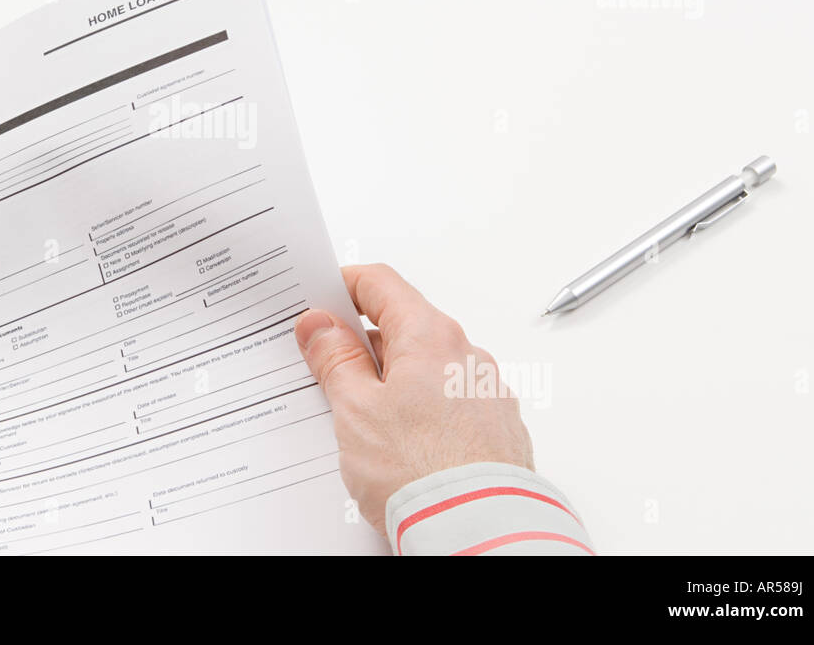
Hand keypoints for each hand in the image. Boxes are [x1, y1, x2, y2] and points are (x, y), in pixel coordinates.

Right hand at [295, 263, 533, 534]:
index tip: (318, 303)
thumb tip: (320, 325)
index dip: (343, 286)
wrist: (479, 530)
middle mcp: (466, 355)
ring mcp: (485, 392)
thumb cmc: (421, 472)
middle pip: (404, 327)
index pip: (381, 284)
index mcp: (430, 336)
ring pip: (427, 368)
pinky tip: (399, 442)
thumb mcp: (355, 410)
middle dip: (362, 342)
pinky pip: (449, 402)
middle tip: (325, 366)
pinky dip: (420, 409)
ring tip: (361, 419)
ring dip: (392, 380)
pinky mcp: (495, 429)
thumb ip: (335, 360)